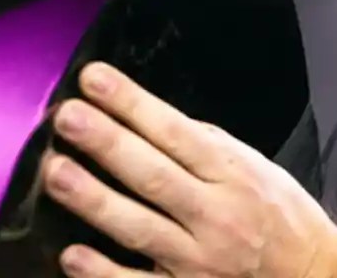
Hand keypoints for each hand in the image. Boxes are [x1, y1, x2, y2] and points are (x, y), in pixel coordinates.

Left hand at [41, 62, 336, 277]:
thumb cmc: (281, 216)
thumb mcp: (255, 166)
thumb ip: (206, 145)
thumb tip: (150, 119)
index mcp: (232, 173)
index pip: (174, 132)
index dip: (132, 104)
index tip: (93, 79)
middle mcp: (216, 214)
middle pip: (153, 174)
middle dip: (107, 142)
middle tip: (68, 116)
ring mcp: (201, 260)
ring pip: (140, 227)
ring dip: (95, 200)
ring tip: (56, 172)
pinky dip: (105, 274)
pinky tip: (72, 255)